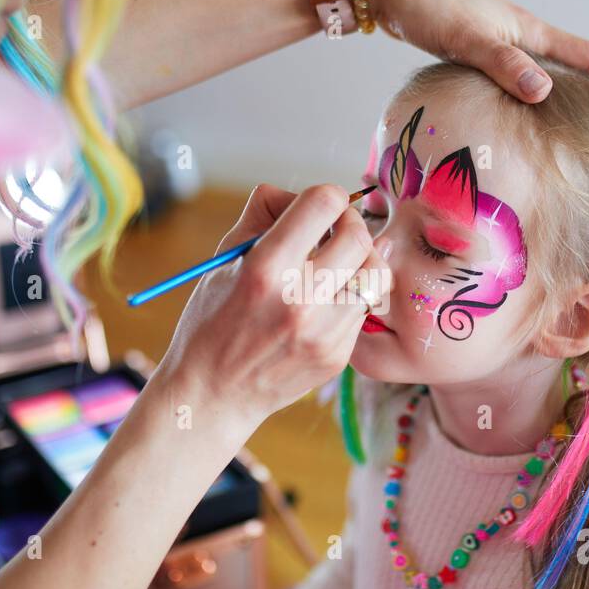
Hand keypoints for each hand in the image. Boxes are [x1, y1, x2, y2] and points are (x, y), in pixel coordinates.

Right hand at [152, 183, 392, 435]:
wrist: (213, 396)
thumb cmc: (213, 321)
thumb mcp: (224, 259)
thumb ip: (262, 213)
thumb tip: (296, 193)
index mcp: (265, 269)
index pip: (324, 203)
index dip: (327, 195)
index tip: (320, 208)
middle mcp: (299, 300)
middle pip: (359, 236)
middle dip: (349, 223)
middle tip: (335, 231)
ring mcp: (324, 333)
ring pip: (375, 272)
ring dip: (360, 259)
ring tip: (338, 264)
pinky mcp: (338, 356)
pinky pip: (364, 308)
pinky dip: (351, 295)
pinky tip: (325, 302)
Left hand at [357, 0, 588, 119]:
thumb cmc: (431, 3)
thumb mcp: (470, 38)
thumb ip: (506, 65)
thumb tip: (545, 92)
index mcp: (531, 32)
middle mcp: (524, 38)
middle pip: (581, 69)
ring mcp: (504, 45)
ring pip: (551, 77)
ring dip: (572, 102)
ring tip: (588, 136)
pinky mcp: (481, 54)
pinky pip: (521, 82)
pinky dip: (533, 103)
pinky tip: (526, 124)